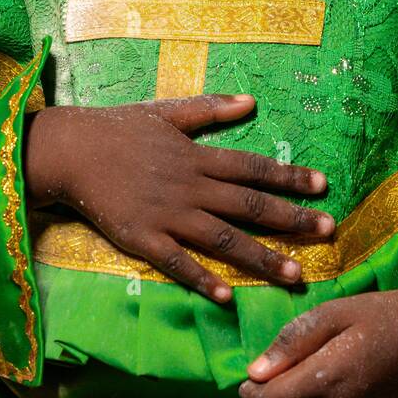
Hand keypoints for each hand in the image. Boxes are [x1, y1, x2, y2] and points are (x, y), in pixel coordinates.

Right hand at [23, 94, 334, 302]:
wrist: (70, 151)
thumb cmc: (118, 129)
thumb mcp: (168, 111)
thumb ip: (210, 109)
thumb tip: (251, 100)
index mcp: (198, 156)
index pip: (254, 168)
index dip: (289, 178)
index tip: (322, 187)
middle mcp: (190, 186)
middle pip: (249, 206)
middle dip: (292, 220)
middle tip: (328, 231)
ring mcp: (167, 215)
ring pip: (223, 240)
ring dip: (262, 258)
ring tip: (296, 275)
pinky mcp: (142, 239)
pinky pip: (176, 262)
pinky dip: (201, 278)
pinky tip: (225, 296)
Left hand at [238, 270, 397, 397]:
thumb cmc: (378, 314)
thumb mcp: (331, 313)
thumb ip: (291, 342)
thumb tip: (254, 373)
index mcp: (326, 380)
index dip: (250, 393)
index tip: (246, 377)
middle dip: (275, 390)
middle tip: (284, 358)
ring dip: (299, 393)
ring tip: (319, 357)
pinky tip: (339, 370)